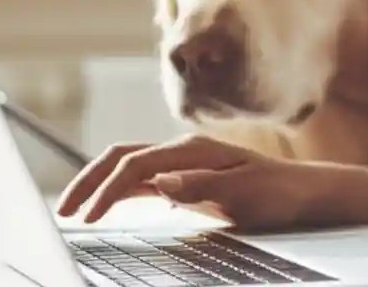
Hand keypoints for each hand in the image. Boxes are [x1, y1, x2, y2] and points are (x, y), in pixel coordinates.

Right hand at [56, 135, 310, 229]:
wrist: (304, 191)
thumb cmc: (278, 193)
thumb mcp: (243, 193)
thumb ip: (199, 186)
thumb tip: (158, 182)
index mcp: (193, 150)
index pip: (135, 166)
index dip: (106, 191)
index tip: (89, 218)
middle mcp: (183, 151)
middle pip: (120, 157)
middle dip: (88, 181)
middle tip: (63, 211)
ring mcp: (183, 163)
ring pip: (126, 166)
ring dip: (97, 183)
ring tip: (73, 210)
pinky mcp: (185, 178)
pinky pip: (141, 179)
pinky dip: (116, 190)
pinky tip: (104, 207)